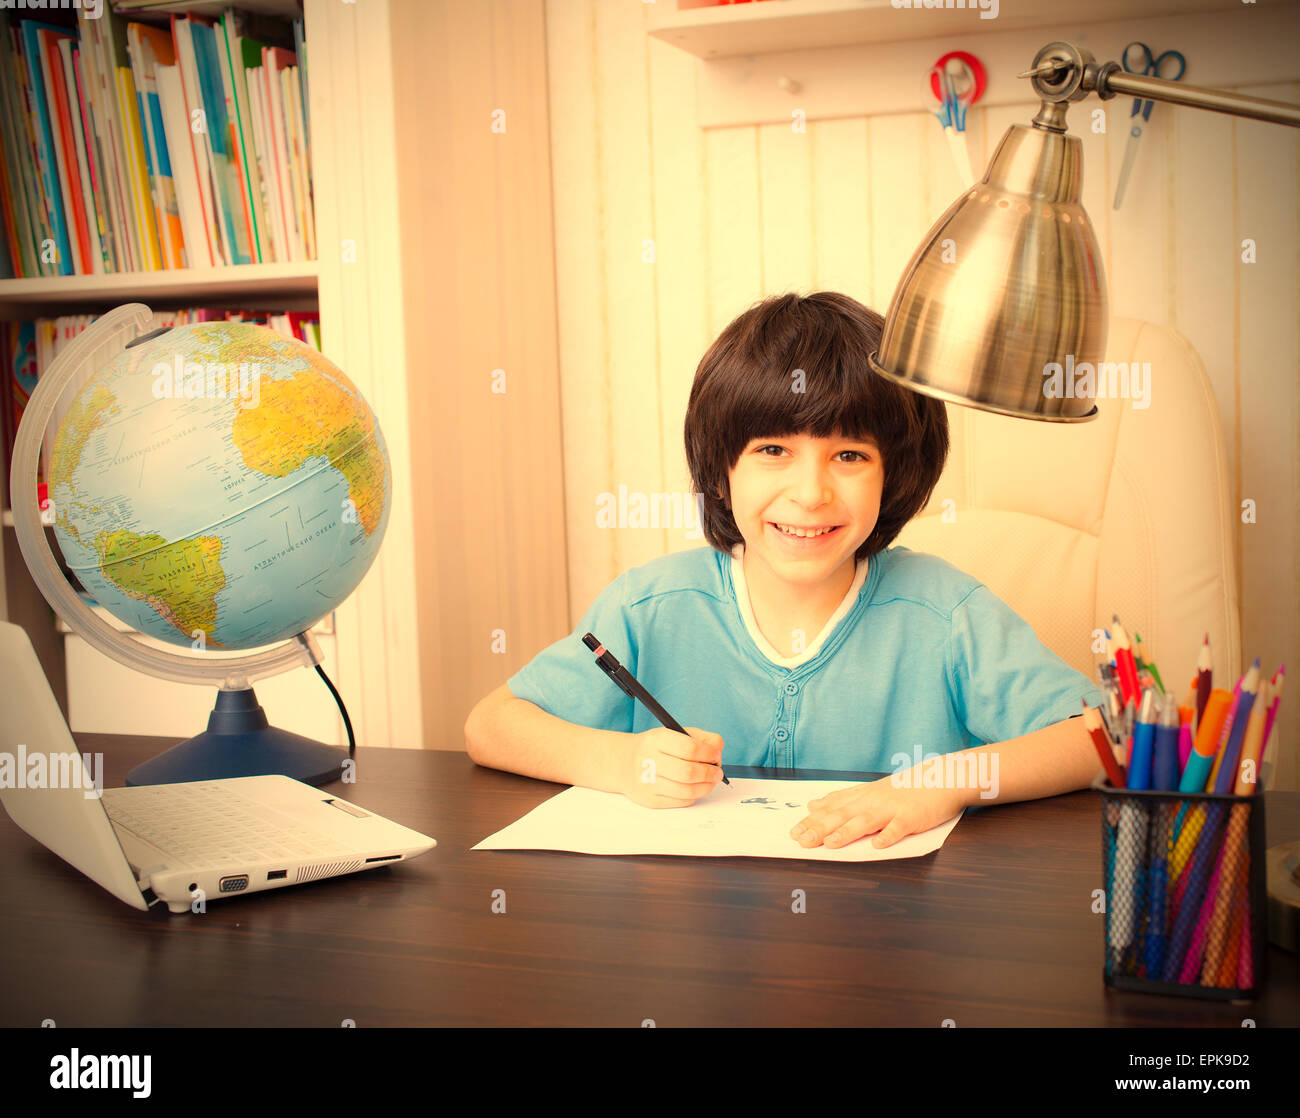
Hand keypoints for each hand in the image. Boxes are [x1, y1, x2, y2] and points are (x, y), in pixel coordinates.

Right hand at [618, 726, 724, 808]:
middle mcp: (649, 760)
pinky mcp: (650, 800)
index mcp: (657, 739)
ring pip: (686, 791)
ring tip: (710, 781)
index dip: (709, 753)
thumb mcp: (673, 732)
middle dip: (709, 773)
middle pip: (688, 772)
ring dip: (706, 787)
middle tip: (717, 772)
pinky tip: (695, 788)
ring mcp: (648, 782)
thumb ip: (699, 737)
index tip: (716, 755)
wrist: (624, 763)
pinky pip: (681, 802)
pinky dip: (694, 795)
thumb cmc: (655, 747)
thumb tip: (718, 750)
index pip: (690, 748)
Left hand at [789, 778, 965, 849]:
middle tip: (801, 840)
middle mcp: (872, 801)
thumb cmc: (903, 789)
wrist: (940, 778)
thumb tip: (813, 805)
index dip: (812, 821)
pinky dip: (889, 836)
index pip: (831, 809)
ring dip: (847, 832)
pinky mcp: (912, 817)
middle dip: (820, 828)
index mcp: (861, 797)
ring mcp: (892, 808)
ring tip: (830, 843)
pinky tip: (878, 846)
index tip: (793, 832)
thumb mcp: (869, 790)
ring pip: (866, 821)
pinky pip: (899, 828)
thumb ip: (841, 799)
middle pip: (843, 815)